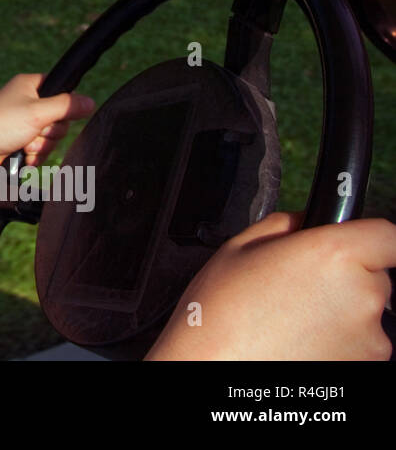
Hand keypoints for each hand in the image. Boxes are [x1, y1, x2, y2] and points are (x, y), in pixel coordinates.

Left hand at [0, 73, 95, 179]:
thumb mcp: (37, 111)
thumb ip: (66, 106)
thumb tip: (91, 102)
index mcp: (30, 86)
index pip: (61, 89)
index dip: (64, 104)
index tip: (56, 114)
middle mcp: (28, 103)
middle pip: (61, 119)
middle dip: (50, 132)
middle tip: (34, 131)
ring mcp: (24, 124)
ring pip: (52, 138)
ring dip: (41, 146)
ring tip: (23, 144)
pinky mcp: (20, 143)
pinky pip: (41, 152)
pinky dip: (34, 157)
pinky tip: (21, 156)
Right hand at [147, 211, 395, 359]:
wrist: (214, 369)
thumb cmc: (220, 315)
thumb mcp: (239, 248)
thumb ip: (285, 225)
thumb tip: (304, 223)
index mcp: (333, 255)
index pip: (387, 235)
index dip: (371, 237)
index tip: (357, 242)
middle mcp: (361, 295)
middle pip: (374, 277)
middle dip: (344, 279)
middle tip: (299, 289)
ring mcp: (368, 337)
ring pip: (365, 314)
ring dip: (339, 314)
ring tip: (291, 321)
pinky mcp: (364, 366)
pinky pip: (358, 345)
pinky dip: (336, 343)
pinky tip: (298, 342)